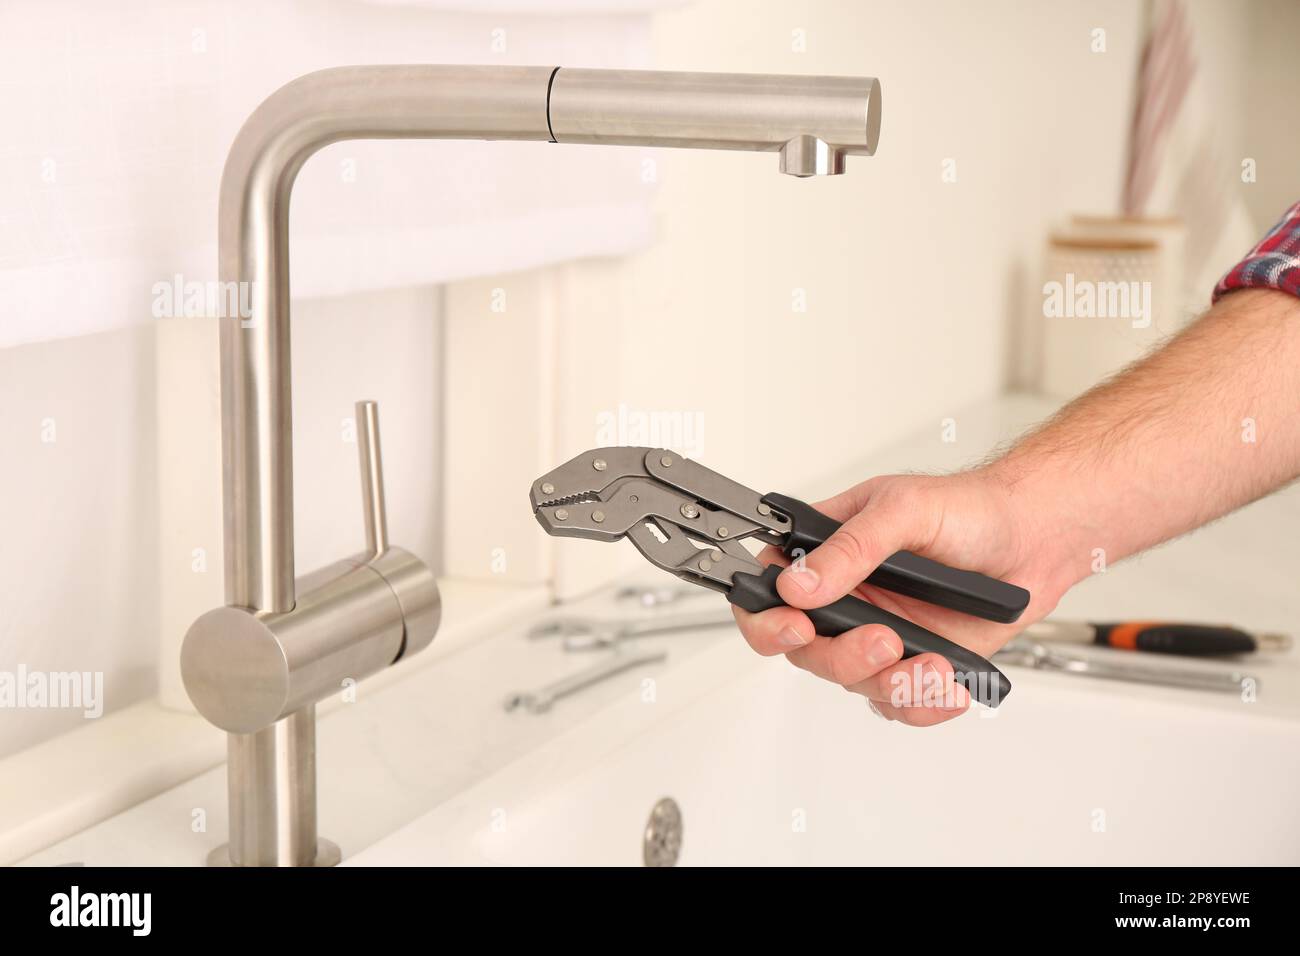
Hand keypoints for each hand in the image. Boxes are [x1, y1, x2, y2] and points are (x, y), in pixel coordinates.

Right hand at [731, 469, 1065, 725]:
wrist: (1034, 539)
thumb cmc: (971, 510)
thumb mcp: (905, 510)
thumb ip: (850, 548)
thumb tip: (799, 583)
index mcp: (825, 550)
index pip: (767, 589)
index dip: (767, 619)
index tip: (797, 627)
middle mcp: (844, 597)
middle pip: (805, 649)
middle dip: (840, 656)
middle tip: (882, 641)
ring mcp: (876, 632)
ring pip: (852, 681)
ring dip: (890, 681)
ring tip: (931, 662)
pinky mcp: (913, 663)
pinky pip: (898, 702)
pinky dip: (922, 702)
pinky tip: (947, 685)